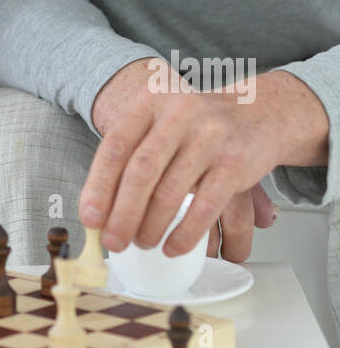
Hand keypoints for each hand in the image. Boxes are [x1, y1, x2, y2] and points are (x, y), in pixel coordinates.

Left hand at [80, 58, 327, 259]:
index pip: (115, 145)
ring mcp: (210, 136)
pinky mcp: (234, 163)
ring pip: (170, 193)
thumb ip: (130, 155)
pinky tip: (172, 247)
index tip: (90, 219)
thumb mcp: (159, 122)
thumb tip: (100, 210)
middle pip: (141, 171)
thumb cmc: (195, 125)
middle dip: (122, 214)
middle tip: (113, 241)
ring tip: (141, 243)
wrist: (256, 113)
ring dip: (151, 227)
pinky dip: (184, 234)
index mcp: (151, 100)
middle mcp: (180, 113)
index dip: (98, 186)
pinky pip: (203, 208)